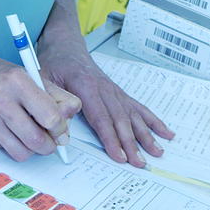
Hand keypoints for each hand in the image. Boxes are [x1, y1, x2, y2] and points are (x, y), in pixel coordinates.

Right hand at [0, 51, 80, 160]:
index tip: (62, 129)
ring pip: (22, 152)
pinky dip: (15, 145)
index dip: (60, 128)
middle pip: (36, 139)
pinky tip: (12, 130)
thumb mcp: (32, 76)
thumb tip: (72, 113)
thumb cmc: (2, 77)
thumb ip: (57, 94)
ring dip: (33, 148)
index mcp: (17, 80)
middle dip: (49, 144)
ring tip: (33, 135)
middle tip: (52, 139)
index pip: (49, 116)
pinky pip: (6, 150)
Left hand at [37, 37, 174, 167]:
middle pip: (120, 119)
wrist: (65, 46)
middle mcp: (105, 88)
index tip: (119, 156)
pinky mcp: (119, 94)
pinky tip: (166, 132)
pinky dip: (153, 121)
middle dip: (131, 143)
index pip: (100, 116)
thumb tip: (62, 122)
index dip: (111, 138)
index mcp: (85, 84)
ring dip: (145, 135)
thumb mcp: (44, 78)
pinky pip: (138, 108)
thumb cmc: (55, 64)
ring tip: (157, 152)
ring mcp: (114, 91)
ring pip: (132, 115)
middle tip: (139, 163)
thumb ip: (52, 99)